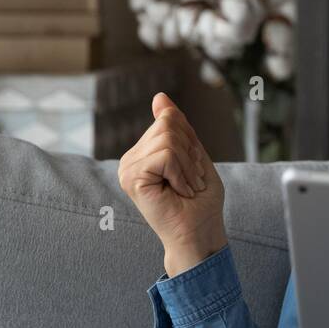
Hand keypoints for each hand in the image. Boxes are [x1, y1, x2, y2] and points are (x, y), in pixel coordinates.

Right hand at [118, 92, 227, 276]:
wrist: (200, 231)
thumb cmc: (201, 200)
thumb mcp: (194, 154)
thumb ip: (177, 126)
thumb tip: (159, 96)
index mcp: (144, 152)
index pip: (170, 119)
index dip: (191, 142)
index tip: (192, 170)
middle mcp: (130, 159)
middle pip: (168, 125)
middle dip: (191, 153)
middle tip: (190, 181)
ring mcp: (127, 168)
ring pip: (168, 139)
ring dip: (188, 167)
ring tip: (185, 188)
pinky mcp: (132, 178)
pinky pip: (166, 156)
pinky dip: (182, 174)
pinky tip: (178, 192)